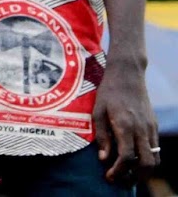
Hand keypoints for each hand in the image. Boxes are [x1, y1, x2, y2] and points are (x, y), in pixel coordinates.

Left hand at [94, 58, 159, 184]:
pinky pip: (156, 148)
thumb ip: (102, 136)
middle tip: (121, 179)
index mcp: (125, 126)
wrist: (128, 74)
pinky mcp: (154, 125)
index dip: (118, 170)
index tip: (109, 176)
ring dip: (144, 170)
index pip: (126, 157)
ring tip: (129, 172)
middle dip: (135, 176)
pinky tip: (135, 158)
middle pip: (147, 163)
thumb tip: (103, 158)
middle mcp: (141, 129)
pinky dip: (148, 158)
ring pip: (155, 158)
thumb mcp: (97, 111)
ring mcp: (151, 128)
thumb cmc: (108, 91)